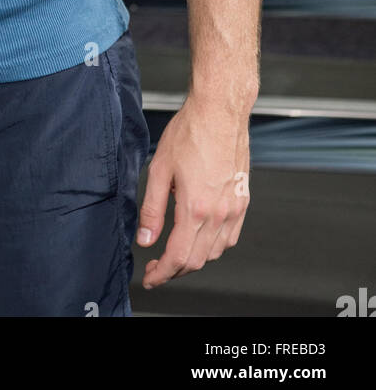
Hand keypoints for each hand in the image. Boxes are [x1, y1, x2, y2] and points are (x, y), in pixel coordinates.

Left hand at [137, 95, 250, 288]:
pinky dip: (214, 247)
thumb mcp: (159, 169)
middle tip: (157, 267)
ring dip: (195, 260)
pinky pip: (231, 237)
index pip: (178, 257)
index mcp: (195, 207)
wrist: (220, 112)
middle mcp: (219, 213)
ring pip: (215, 252)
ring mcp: (235, 208)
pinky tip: (202, 239)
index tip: (151, 277)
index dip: (162, 273)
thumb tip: (145, 239)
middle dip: (175, 270)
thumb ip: (152, 209)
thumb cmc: (190, 132)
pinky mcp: (243, 200)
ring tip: (176, 252)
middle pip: (197, 260)